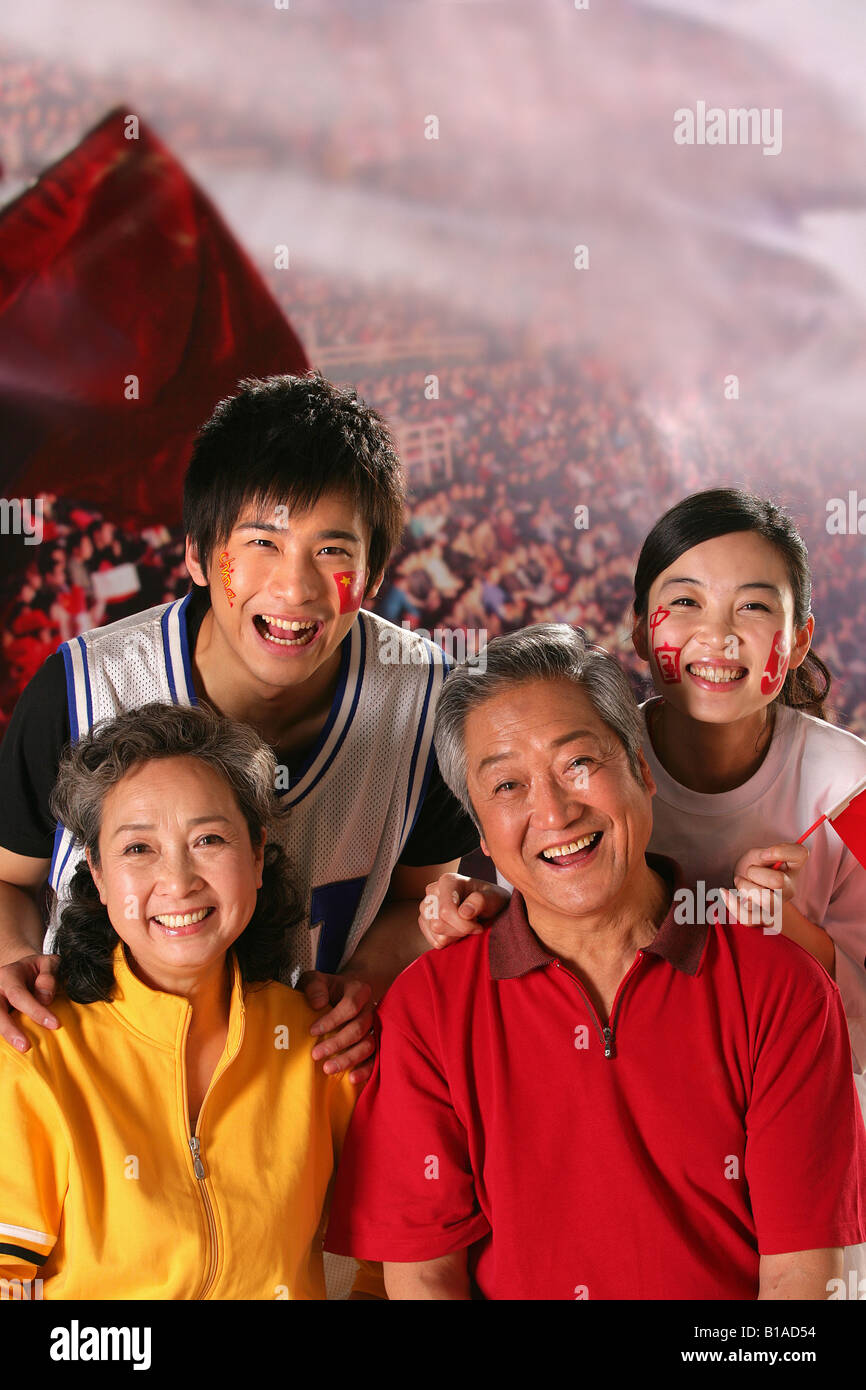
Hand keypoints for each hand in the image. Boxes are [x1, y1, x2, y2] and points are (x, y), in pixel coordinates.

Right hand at [0, 953, 59, 1052]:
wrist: (21, 970)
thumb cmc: (36, 969)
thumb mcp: (47, 962)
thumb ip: (48, 976)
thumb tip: (45, 998)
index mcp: (8, 975)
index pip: (19, 995)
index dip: (36, 1011)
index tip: (55, 1024)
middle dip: (10, 1031)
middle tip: (25, 1047)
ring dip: (6, 1036)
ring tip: (21, 1050)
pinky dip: (4, 1038)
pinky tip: (13, 1049)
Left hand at [298, 970, 375, 1085]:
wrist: (344, 994)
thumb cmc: (327, 989)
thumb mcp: (315, 980)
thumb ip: (314, 987)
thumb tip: (318, 1004)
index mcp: (359, 990)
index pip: (350, 1005)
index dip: (332, 1020)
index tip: (312, 1031)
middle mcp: (370, 1009)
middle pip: (359, 1028)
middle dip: (337, 1043)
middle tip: (315, 1054)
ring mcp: (374, 1028)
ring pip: (368, 1045)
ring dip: (349, 1059)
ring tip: (328, 1069)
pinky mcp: (375, 1043)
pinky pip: (375, 1058)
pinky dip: (366, 1069)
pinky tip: (352, 1079)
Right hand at [418, 872, 510, 948]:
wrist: (488, 905)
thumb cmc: (491, 899)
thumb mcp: (494, 898)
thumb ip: (480, 902)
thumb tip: (464, 913)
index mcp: (448, 881)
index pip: (446, 911)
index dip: (463, 925)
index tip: (479, 926)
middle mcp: (432, 891)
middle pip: (438, 924)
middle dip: (459, 931)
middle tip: (473, 925)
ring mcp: (426, 906)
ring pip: (435, 933)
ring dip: (454, 936)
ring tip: (466, 926)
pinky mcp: (425, 921)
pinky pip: (433, 940)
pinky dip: (448, 941)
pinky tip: (458, 931)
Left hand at [719, 843, 807, 926]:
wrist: (742, 881)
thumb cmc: (754, 866)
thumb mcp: (759, 853)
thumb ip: (767, 852)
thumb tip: (766, 855)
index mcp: (793, 868)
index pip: (800, 854)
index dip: (780, 850)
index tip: (765, 852)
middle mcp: (789, 889)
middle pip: (779, 882)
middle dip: (756, 873)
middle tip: (749, 871)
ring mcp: (777, 906)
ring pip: (766, 901)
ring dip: (745, 887)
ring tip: (740, 881)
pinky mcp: (761, 919)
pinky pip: (750, 919)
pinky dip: (734, 906)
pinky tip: (724, 892)